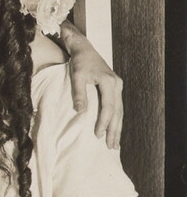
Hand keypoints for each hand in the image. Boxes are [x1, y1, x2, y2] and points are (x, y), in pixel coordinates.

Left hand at [63, 28, 123, 147]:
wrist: (85, 49)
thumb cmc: (79, 62)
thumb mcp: (76, 76)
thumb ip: (78, 93)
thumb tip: (80, 112)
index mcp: (109, 82)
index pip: (108, 107)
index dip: (104, 122)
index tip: (98, 134)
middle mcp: (117, 85)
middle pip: (118, 111)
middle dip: (115, 130)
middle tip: (112, 146)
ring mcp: (117, 86)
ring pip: (120, 110)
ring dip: (117, 127)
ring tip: (114, 143)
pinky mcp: (114, 87)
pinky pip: (117, 106)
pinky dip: (115, 118)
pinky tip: (113, 128)